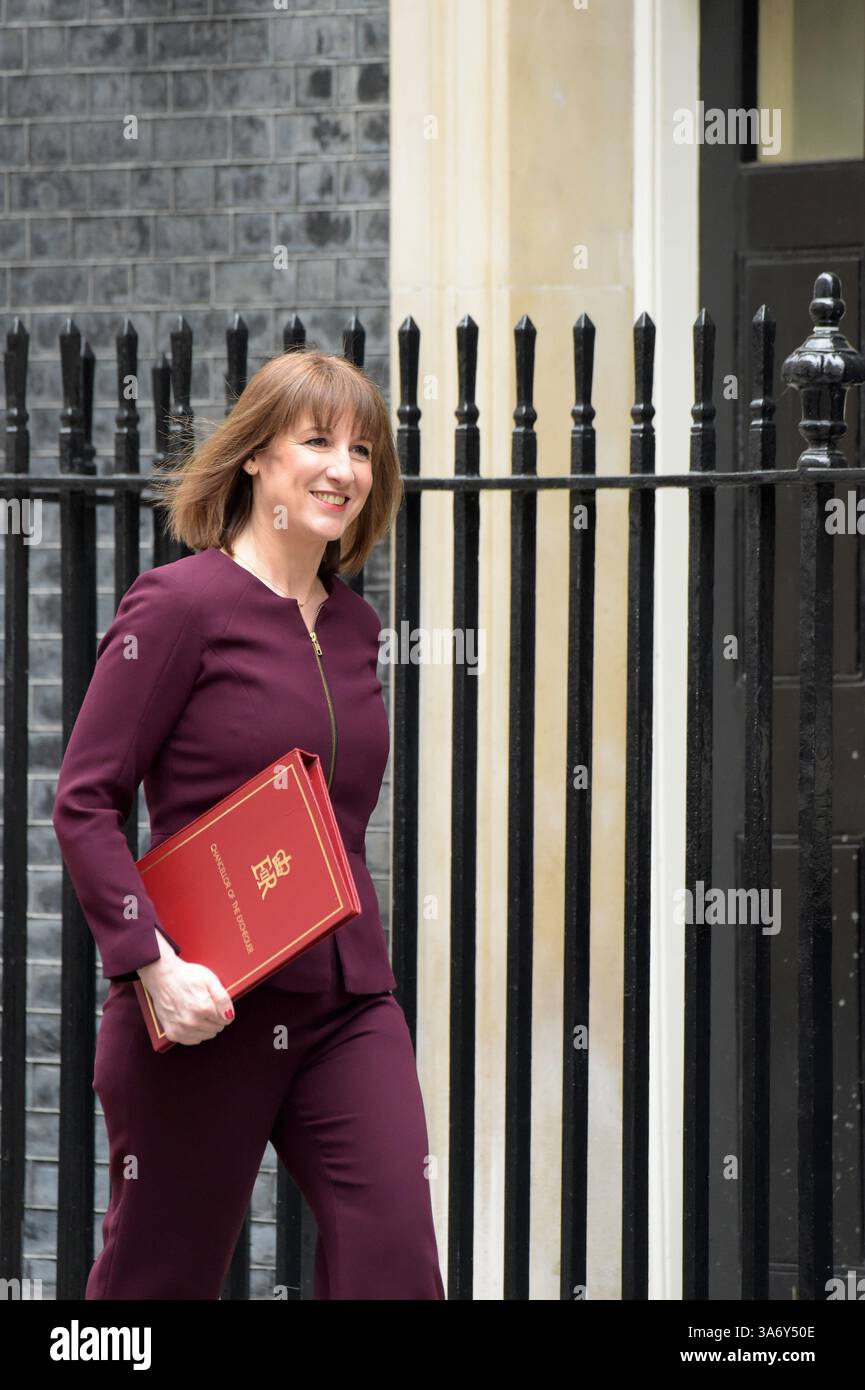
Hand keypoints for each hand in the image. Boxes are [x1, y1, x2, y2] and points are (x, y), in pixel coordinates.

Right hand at [137, 930, 233, 1045]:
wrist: (162, 977)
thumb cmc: (187, 976)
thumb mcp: (210, 980)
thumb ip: (223, 999)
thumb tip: (230, 1016)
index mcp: (203, 1008)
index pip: (226, 1020)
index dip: (223, 1011)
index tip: (215, 1003)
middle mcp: (192, 1022)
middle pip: (216, 1028)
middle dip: (215, 1019)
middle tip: (205, 1005)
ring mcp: (181, 1029)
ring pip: (206, 1036)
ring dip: (206, 1026)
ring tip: (197, 1011)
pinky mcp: (172, 1034)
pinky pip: (193, 1040)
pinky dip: (195, 1032)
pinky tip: (191, 1020)